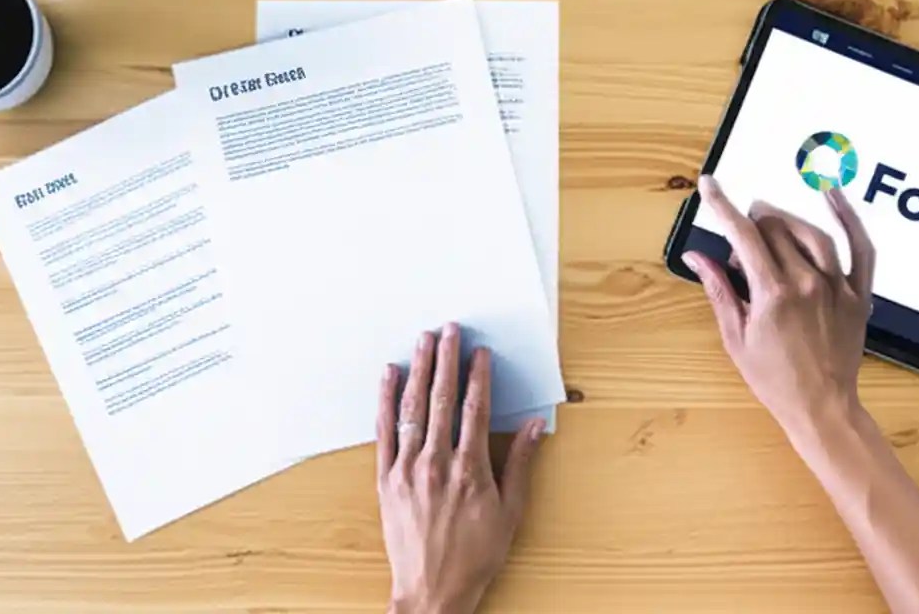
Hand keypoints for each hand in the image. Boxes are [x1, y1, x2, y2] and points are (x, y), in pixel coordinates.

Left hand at [377, 323, 545, 613]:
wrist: (431, 591)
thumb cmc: (474, 557)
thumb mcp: (510, 513)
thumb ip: (519, 464)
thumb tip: (533, 427)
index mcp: (470, 470)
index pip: (475, 409)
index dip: (478, 376)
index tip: (481, 353)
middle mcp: (436, 463)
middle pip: (442, 399)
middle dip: (447, 360)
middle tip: (450, 330)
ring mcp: (407, 469)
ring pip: (412, 408)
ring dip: (418, 370)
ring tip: (422, 341)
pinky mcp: (386, 479)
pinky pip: (384, 431)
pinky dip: (386, 401)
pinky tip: (389, 376)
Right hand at [682, 175, 875, 433]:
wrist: (821, 407)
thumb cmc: (776, 380)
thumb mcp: (736, 337)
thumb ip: (718, 290)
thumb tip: (698, 258)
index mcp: (774, 294)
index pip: (743, 235)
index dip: (723, 205)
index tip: (711, 186)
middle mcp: (808, 283)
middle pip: (775, 229)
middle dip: (750, 226)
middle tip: (740, 251)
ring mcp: (837, 286)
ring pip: (810, 231)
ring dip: (784, 219)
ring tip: (768, 223)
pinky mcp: (858, 293)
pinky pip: (860, 245)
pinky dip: (848, 216)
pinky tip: (832, 194)